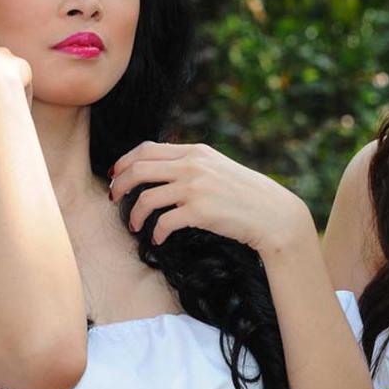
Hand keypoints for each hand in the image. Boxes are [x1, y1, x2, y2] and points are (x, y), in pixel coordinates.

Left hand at [108, 142, 314, 254]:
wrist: (273, 213)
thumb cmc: (246, 194)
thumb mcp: (219, 167)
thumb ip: (193, 164)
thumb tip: (162, 169)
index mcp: (196, 152)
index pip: (146, 149)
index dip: (124, 162)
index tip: (116, 176)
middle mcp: (193, 165)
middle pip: (138, 169)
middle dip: (120, 185)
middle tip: (114, 199)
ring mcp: (195, 188)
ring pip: (145, 198)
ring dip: (134, 215)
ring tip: (135, 225)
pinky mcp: (199, 212)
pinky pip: (163, 222)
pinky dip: (155, 233)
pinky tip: (158, 239)